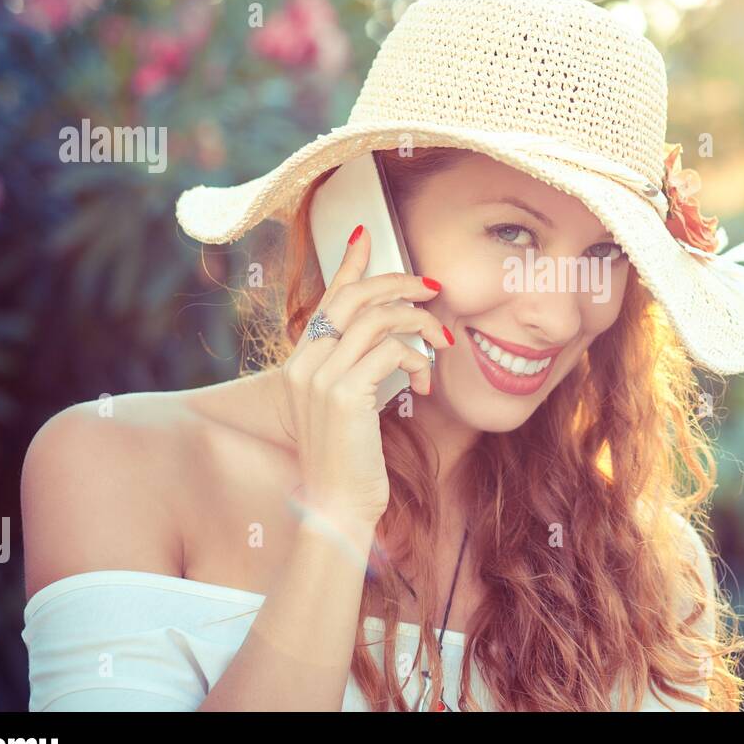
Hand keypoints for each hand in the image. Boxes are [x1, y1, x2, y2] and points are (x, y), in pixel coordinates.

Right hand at [279, 225, 451, 526]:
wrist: (335, 508)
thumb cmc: (350, 463)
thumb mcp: (353, 408)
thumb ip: (363, 371)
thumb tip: (394, 342)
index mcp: (302, 364)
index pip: (326, 298)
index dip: (348, 263)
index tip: (365, 234)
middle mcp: (304, 364)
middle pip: (355, 297)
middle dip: (398, 282)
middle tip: (433, 286)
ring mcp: (319, 377)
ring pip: (378, 318)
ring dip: (420, 324)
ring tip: (441, 342)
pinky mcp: (343, 393)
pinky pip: (391, 350)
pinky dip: (418, 358)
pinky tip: (425, 382)